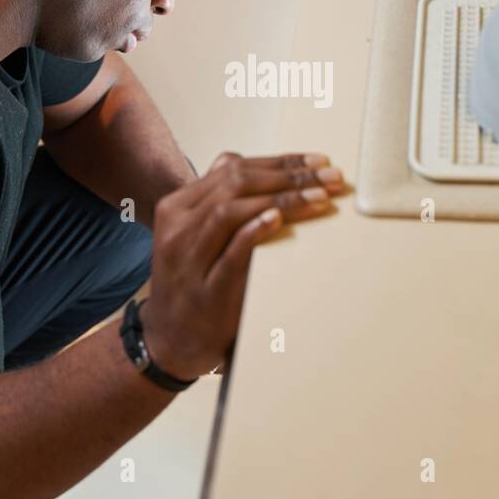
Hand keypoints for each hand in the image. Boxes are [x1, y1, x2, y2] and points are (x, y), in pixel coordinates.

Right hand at [138, 151, 342, 379]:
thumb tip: (233, 159)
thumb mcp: (191, 234)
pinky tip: (277, 219)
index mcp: (177, 207)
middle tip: (330, 176)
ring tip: (319, 196)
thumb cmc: (189, 283)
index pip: (232, 168)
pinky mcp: (206, 290)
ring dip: (281, 199)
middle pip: (236, 184)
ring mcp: (190, 259)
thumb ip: (211, 199)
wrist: (169, 339)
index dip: (279, 161)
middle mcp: (179, 228)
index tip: (317, 161)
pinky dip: (253, 231)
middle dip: (288, 176)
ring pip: (231, 212)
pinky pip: (229, 254)